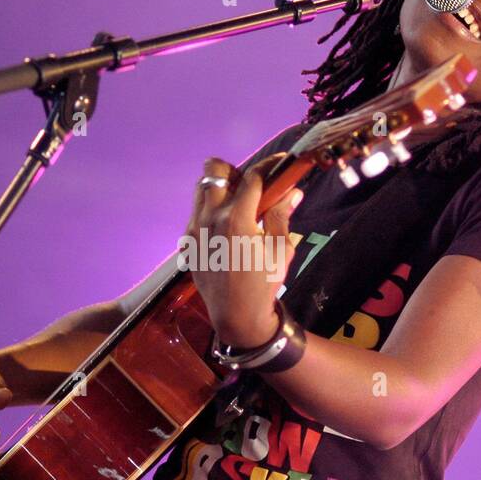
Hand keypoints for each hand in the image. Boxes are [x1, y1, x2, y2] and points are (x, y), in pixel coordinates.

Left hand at [185, 155, 302, 347]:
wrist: (236, 316)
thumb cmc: (263, 285)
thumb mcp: (281, 250)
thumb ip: (282, 216)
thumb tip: (292, 191)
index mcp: (237, 219)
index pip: (253, 177)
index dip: (270, 166)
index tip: (281, 162)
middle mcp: (210, 218)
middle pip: (214, 170)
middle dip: (236, 171)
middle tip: (251, 186)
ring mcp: (194, 229)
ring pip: (201, 188)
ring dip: (220, 188)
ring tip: (238, 204)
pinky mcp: (188, 241)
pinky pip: (196, 212)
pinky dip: (211, 210)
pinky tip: (227, 228)